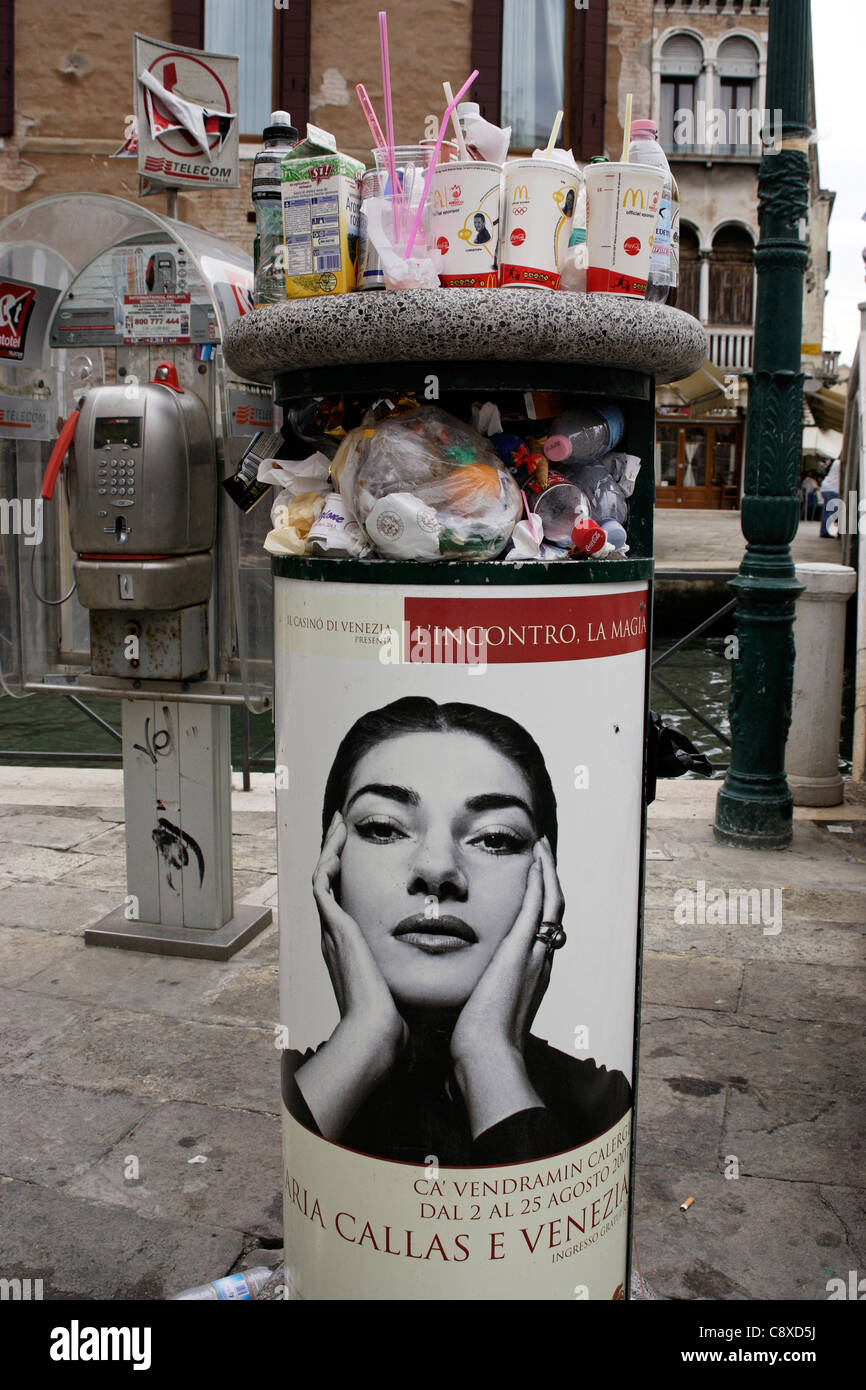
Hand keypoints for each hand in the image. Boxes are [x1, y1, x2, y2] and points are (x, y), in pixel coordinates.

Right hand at [295, 812, 406, 1137]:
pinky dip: (328, 857)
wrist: (377, 1033)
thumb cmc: (396, 1017)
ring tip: (340, 821)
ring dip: (331, 847)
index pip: (348, 900)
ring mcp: (332, 931)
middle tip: (345, 825)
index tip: (367, 850)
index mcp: (353, 948)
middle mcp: (337, 936)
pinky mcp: (334, 927)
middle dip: (337, 853)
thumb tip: (439, 965)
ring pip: (323, 876)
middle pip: (331, 883)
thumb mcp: (402, 984)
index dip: (353, 874)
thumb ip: (411, 970)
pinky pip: (322, 882)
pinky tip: (340, 836)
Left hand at [450, 837, 564, 1137]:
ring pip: (551, 902)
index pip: (539, 926)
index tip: (530, 878)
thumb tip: (460, 988)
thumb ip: (476, 991)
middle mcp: (538, 959)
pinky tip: (535, 858)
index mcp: (528, 971)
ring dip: (546, 871)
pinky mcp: (522, 948)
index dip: (537, 899)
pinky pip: (538, 905)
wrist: (485, 1052)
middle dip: (548, 878)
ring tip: (541, 846)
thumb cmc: (476, 1038)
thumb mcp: (479, 1007)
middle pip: (552, 908)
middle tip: (542, 852)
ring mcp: (534, 952)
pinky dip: (539, 880)